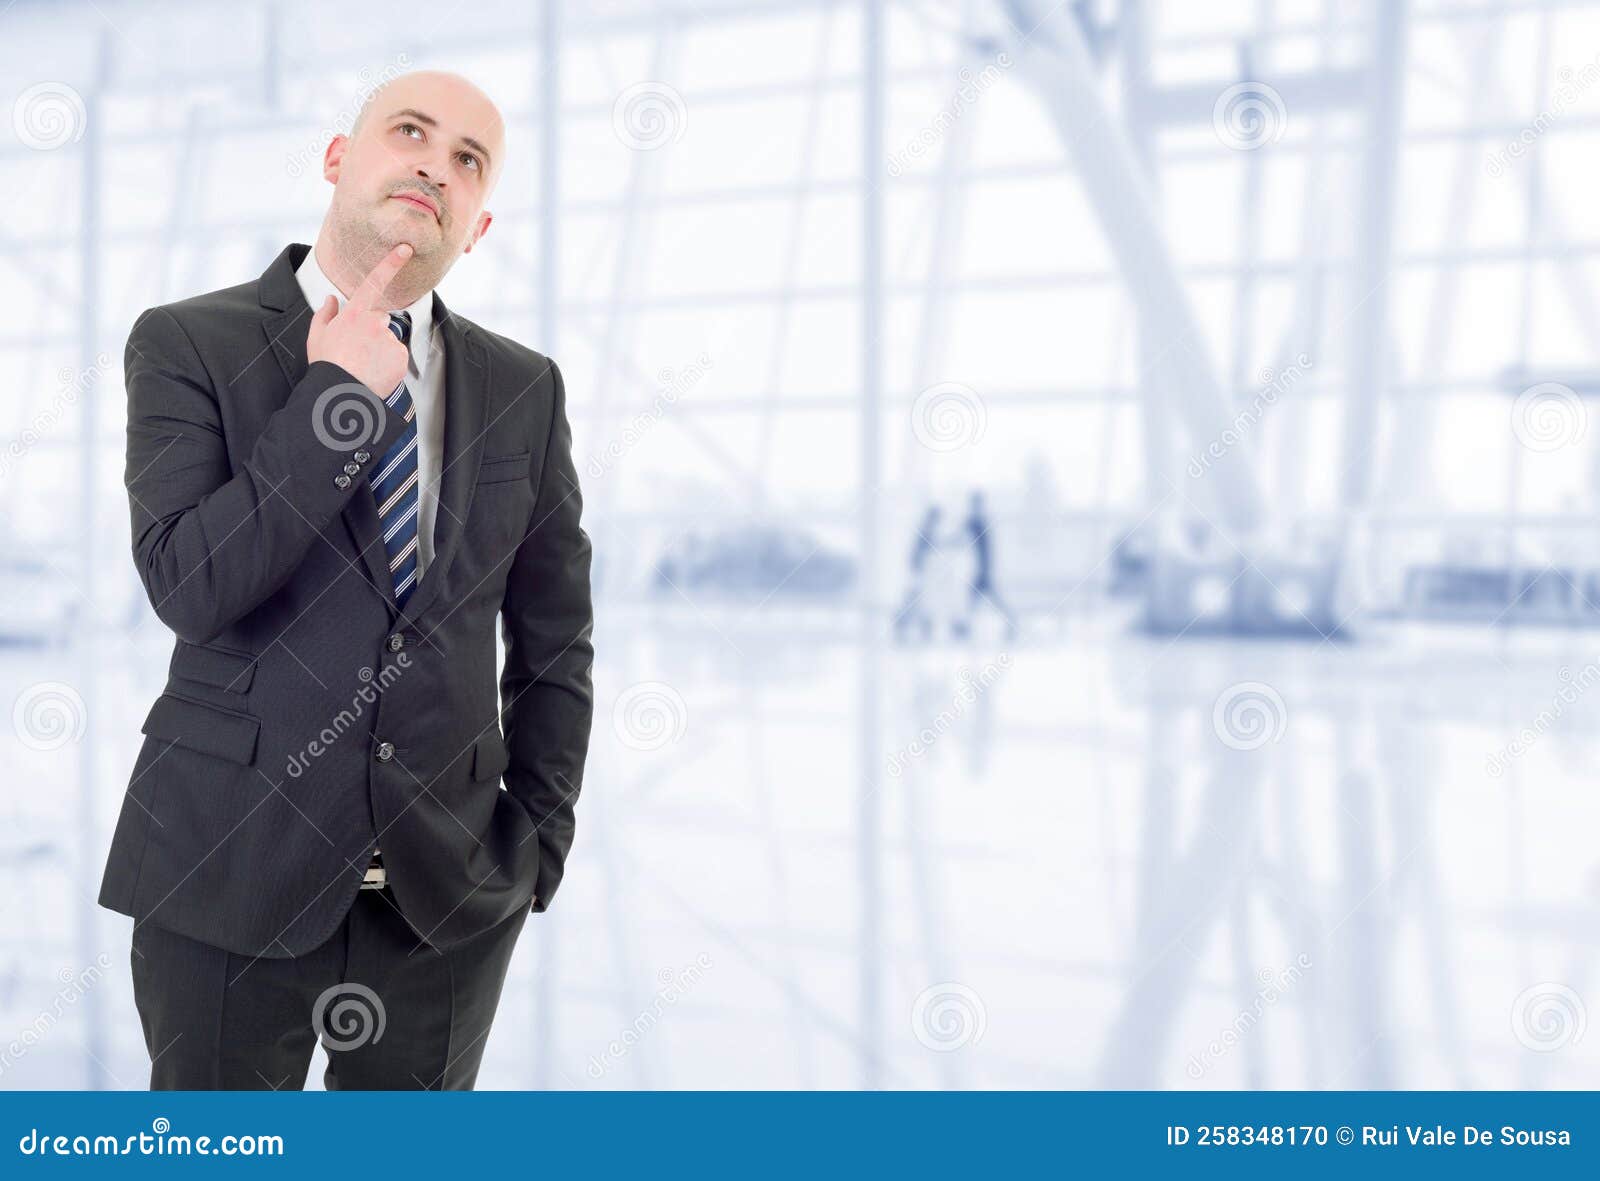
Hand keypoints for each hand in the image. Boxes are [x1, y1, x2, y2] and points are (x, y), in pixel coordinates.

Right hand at [305, 243, 413, 395]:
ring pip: (389, 341)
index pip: (374, 282)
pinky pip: (397, 357)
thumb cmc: (327, 365)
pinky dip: (389, 365)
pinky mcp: (401, 357)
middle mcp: (375, 322)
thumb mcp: (317, 336)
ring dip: (380, 350)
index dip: (391, 263)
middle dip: (373, 332)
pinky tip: (375, 373)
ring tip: (364, 366)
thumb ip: (325, 314)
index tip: (405, 249)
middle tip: (357, 352)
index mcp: (354, 313)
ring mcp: (389, 339)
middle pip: (380, 320)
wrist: (340, 394)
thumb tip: (331, 299)